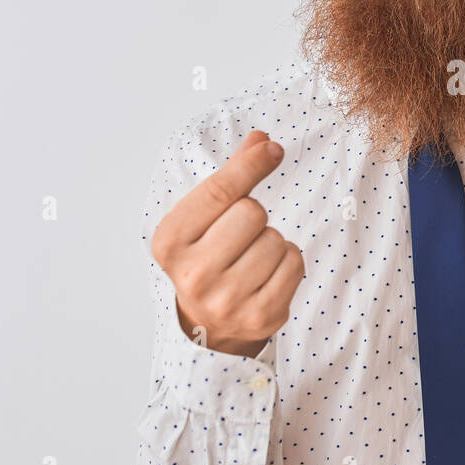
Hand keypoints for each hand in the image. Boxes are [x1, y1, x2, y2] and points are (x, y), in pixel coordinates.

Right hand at [150, 130, 304, 355]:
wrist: (208, 324)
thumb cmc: (206, 257)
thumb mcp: (203, 218)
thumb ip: (230, 177)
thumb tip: (261, 140)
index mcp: (170, 242)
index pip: (219, 191)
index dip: (250, 164)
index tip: (272, 149)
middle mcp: (193, 275)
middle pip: (252, 212)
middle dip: (254, 215)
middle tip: (240, 235)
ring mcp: (227, 300)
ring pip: (276, 239)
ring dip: (272, 240)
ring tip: (251, 258)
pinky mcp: (261, 316)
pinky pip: (294, 263)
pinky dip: (288, 260)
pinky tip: (267, 273)